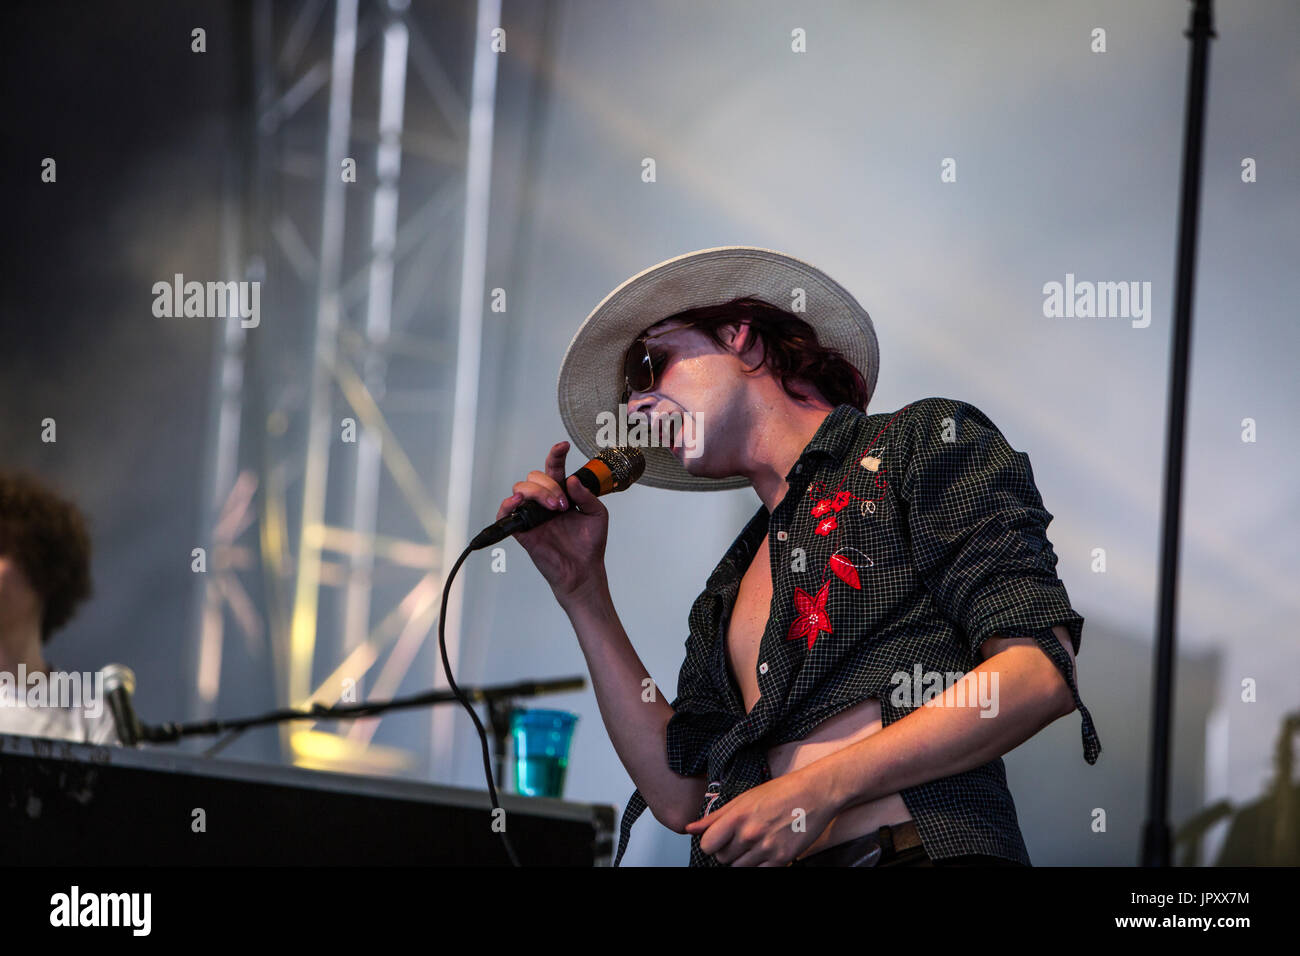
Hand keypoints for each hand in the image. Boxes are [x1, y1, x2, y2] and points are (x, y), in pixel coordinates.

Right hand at [494, 440, 609, 607]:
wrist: (583, 571)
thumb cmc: (589, 545)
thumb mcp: (597, 515)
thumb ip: (587, 495)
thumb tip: (571, 480)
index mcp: (562, 495)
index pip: (554, 470)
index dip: (556, 455)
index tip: (563, 446)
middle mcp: (545, 503)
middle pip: (535, 478)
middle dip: (548, 485)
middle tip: (563, 504)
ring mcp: (533, 515)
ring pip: (521, 490)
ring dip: (537, 493)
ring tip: (554, 509)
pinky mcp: (523, 531)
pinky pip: (506, 514)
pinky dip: (507, 505)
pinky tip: (517, 502)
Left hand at [683, 769, 838, 865]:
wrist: (814, 793)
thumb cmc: (780, 792)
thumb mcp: (744, 799)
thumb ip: (715, 816)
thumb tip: (691, 828)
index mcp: (738, 816)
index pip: (708, 845)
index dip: (711, 843)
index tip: (719, 839)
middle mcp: (750, 834)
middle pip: (723, 858)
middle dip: (728, 850)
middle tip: (742, 837)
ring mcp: (766, 848)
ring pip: (739, 868)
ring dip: (743, 859)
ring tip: (755, 842)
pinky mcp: (782, 859)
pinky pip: (759, 871)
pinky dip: (759, 864)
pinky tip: (767, 849)